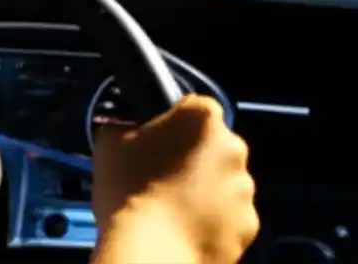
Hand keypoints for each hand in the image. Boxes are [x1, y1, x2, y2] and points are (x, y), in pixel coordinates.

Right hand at [92, 95, 258, 263]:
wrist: (150, 254)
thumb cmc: (128, 195)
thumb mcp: (110, 143)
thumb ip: (123, 125)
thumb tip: (122, 126)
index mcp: (201, 117)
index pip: (192, 108)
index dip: (172, 124)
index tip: (158, 142)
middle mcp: (232, 147)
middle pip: (212, 145)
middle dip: (192, 158)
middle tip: (161, 178)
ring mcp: (244, 188)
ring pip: (223, 182)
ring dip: (205, 191)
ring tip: (170, 209)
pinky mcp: (248, 223)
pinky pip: (231, 216)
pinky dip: (214, 222)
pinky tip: (185, 229)